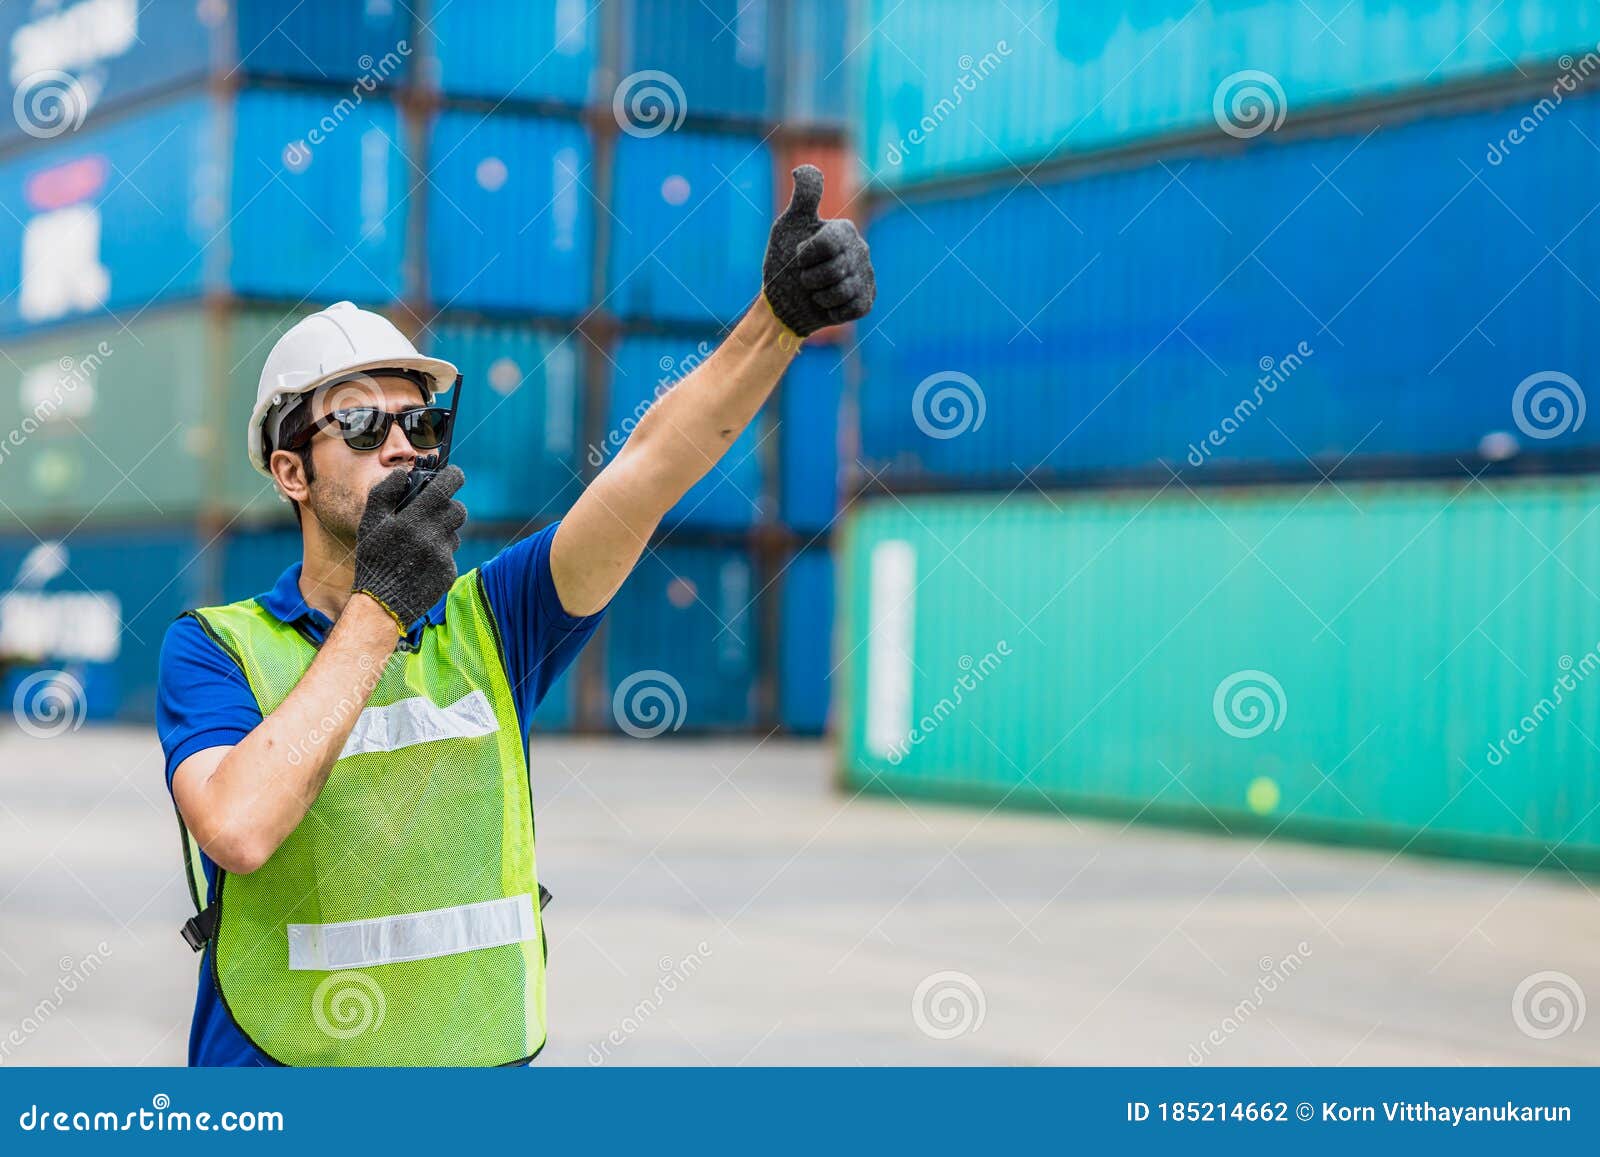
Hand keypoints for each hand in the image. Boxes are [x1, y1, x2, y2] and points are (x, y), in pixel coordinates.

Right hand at [352, 465, 466, 629]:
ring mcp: (444, 557)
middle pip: (458, 510)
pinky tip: (422, 562)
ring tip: (421, 542)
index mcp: (413, 520)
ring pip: (455, 533)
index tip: (454, 474)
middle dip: (449, 506)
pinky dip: (440, 553)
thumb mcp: (370, 523)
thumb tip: (402, 473)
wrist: (380, 604)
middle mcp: (432, 537)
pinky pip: (451, 554)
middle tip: (434, 511)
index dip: (454, 476)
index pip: (446, 488)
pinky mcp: (449, 573)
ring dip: (443, 532)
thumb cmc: (372, 559)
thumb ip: (384, 493)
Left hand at [762, 165, 875, 337]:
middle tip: (805, 278)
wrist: (783, 302)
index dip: (806, 256)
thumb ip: (803, 198)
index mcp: (844, 230)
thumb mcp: (788, 226)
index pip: (827, 244)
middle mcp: (861, 250)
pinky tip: (827, 305)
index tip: (799, 257)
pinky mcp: (867, 301)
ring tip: (815, 292)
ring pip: (842, 291)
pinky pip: (852, 308)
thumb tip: (802, 168)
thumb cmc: (784, 262)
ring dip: (819, 296)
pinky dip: (833, 311)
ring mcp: (866, 276)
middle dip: (810, 278)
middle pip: (834, 269)